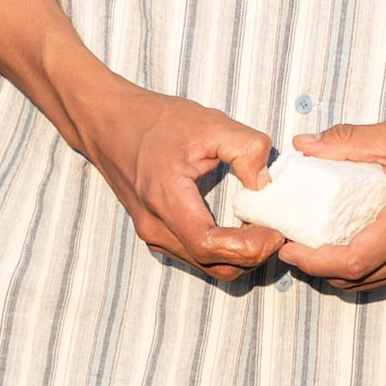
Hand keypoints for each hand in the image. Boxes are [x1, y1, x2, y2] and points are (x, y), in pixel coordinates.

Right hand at [58, 74, 285, 278]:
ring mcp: (152, 234)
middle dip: (251, 255)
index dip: (249, 247)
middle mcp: (155, 227)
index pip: (210, 246)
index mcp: (165, 199)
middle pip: (213, 265)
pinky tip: (239, 225)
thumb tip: (265, 183)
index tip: (275, 230)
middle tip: (276, 230)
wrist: (109, 121)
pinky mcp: (155, 233)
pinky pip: (195, 255)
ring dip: (239, 255)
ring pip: (206, 265)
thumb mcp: (209, 122)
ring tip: (262, 227)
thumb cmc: (156, 120)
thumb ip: (245, 148)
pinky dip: (223, 250)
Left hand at [273, 117, 385, 287]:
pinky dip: (365, 267)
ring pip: (373, 282)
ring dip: (341, 271)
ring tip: (316, 246)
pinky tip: (351, 244)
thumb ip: (349, 141)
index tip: (288, 247)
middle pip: (357, 280)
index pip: (351, 261)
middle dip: (319, 269)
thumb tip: (304, 144)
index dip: (313, 261)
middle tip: (294, 246)